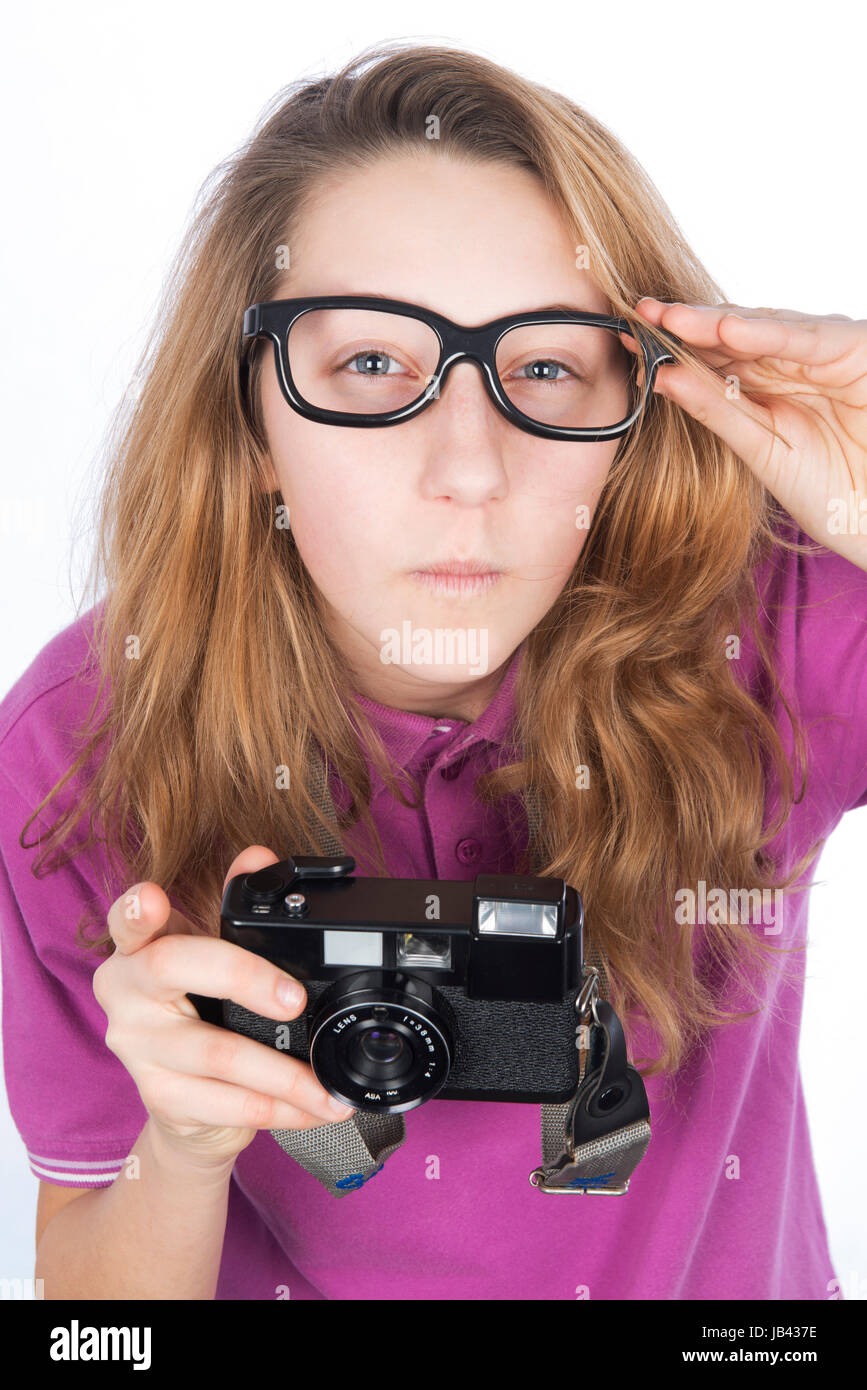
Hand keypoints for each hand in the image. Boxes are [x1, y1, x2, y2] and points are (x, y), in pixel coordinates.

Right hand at [93, 845, 355, 1172]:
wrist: (185, 1100)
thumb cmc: (203, 1008)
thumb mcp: (217, 955)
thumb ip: (236, 904)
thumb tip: (259, 857)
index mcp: (138, 948)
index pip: (127, 920)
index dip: (136, 909)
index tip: (151, 896)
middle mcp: (126, 994)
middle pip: (174, 970)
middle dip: (243, 979)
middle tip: (297, 999)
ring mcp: (138, 1048)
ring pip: (215, 1054)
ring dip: (284, 1075)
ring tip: (328, 1087)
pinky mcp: (159, 1097)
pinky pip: (226, 1105)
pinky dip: (278, 1110)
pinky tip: (310, 1109)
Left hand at [632, 299, 866, 571]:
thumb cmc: (829, 490)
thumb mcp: (761, 451)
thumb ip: (717, 411)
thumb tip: (662, 379)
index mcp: (767, 386)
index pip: (713, 358)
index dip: (671, 348)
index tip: (627, 343)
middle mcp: (794, 361)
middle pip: (731, 334)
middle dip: (684, 325)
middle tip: (637, 317)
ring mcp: (824, 351)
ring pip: (762, 327)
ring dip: (714, 321)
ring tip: (670, 319)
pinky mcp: (855, 347)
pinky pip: (805, 336)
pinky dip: (766, 332)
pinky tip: (727, 328)